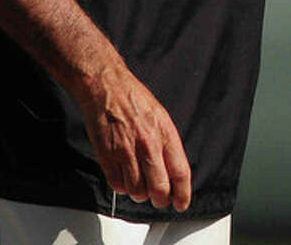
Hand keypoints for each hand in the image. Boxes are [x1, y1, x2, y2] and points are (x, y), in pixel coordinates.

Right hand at [75, 62, 192, 211]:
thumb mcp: (161, 117)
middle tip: (159, 200)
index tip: (181, 203)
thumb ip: (167, 143)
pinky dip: (122, 187)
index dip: (183, 194)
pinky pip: (117, 185)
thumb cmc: (133, 99)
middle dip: (161, 200)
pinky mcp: (107, 156)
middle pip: (159, 188)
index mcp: (165, 134)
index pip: (180, 172)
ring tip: (140, 186)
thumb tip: (173, 170)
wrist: (107, 88)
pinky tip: (124, 177)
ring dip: (139, 194)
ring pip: (137, 191)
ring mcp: (126, 152)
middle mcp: (148, 145)